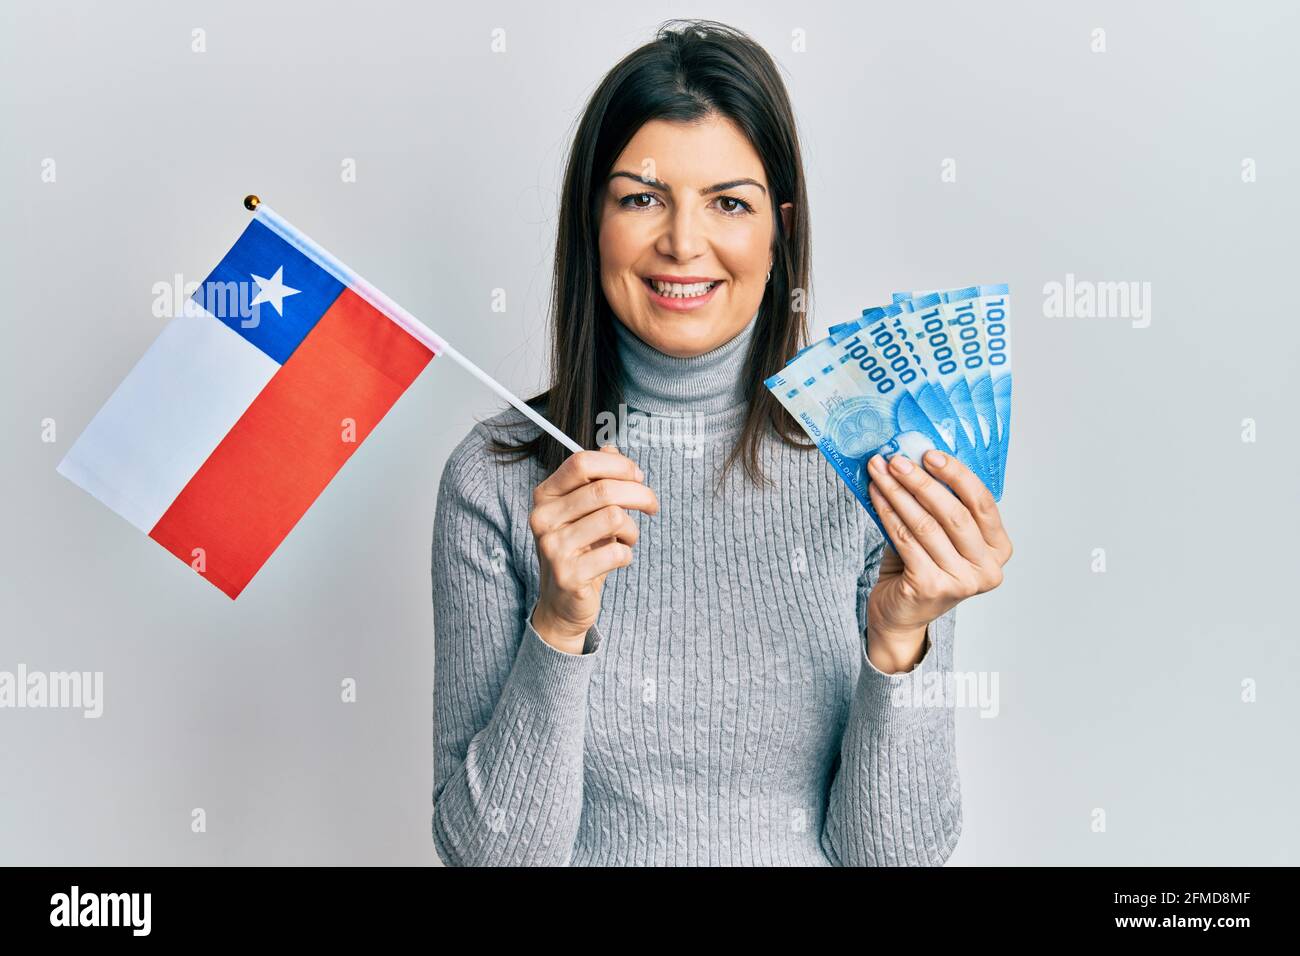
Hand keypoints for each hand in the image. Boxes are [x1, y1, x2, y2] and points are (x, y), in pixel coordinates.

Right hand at [529, 445, 658, 652]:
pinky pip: (616, 553)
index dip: (618, 464)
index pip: (582, 462)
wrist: (563, 602)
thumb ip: (597, 478)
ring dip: (632, 529)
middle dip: (639, 494)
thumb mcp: (584, 510)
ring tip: (627, 539)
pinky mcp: (568, 575)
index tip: (639, 476)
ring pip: (614, 518)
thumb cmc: (580, 550)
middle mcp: (543, 518)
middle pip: (603, 489)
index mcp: (545, 495)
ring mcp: (553, 548)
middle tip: (652, 505)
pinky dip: (627, 555)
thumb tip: (612, 447)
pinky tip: (618, 559)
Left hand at [865, 450, 1012, 668]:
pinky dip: (888, 512)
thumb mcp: (939, 534)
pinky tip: (875, 496)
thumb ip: (938, 504)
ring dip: (898, 493)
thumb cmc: (921, 567)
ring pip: (926, 524)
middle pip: (954, 513)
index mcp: (998, 549)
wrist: (901, 614)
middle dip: (922, 481)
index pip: (983, 503)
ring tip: (879, 472)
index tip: (930, 454)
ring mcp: (961, 581)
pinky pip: (905, 539)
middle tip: (897, 460)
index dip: (957, 475)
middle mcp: (987, 568)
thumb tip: (915, 458)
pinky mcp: (931, 587)